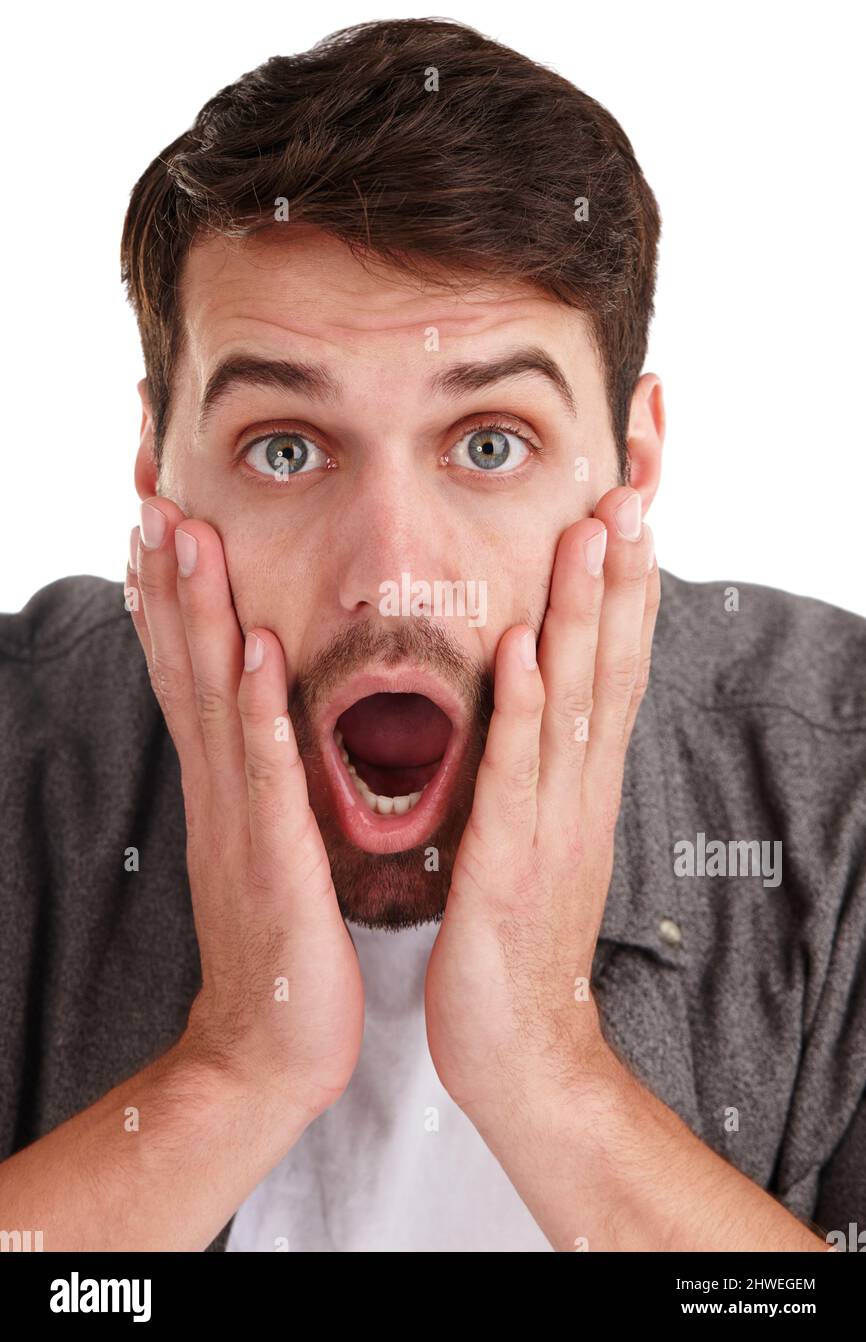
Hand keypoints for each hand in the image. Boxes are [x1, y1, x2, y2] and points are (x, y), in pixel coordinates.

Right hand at [126, 497, 363, 1128]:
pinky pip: (265, 772)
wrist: (269, 1047)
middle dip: (171, 580)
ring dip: (199, 617)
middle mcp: (220, 790)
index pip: (189, 673)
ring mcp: (239, 821)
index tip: (164, 521)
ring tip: (188, 537)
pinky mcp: (274, 858)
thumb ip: (259, 782)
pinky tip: (253, 649)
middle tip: (155, 496)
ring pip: (213, 700)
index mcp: (225, 785)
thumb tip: (262, 721)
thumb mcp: (263, 845)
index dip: (172, 597)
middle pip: (186, 667)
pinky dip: (256, 708)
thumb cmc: (280, 944)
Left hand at [424, 487, 658, 1126]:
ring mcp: (553, 824)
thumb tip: (544, 685)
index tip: (633, 498)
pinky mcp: (509, 865)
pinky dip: (525, 711)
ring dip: (583, 615)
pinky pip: (516, 777)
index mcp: (582, 778)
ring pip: (576, 701)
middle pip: (613, 660)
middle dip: (622, 567)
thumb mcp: (541, 830)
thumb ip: (546, 760)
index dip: (627, 576)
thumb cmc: (520, 937)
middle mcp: (581, 789)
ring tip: (592, 533)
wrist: (525, 1048)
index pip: (616, 657)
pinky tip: (524, 651)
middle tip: (633, 481)